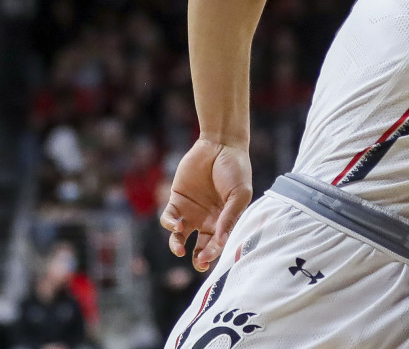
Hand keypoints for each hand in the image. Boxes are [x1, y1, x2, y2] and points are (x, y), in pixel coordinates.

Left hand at [159, 138, 251, 272]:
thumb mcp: (239, 194)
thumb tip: (222, 242)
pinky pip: (168, 219)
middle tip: (199, 262)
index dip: (213, 254)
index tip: (208, 258)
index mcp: (225, 220)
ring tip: (179, 251)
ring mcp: (191, 211)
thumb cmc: (236, 169)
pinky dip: (170, 225)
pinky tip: (177, 225)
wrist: (220, 145)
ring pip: (179, 237)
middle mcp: (207, 219)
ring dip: (177, 247)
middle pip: (200, 246)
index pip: (218, 243)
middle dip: (198, 258)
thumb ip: (230, 217)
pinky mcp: (176, 200)